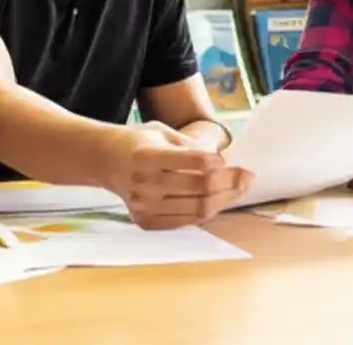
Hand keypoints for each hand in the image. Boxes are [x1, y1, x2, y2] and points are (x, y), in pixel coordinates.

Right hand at [104, 122, 252, 229]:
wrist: (105, 160)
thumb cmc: (138, 142)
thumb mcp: (161, 131)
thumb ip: (190, 145)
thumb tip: (222, 163)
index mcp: (148, 155)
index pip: (196, 162)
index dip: (218, 163)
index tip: (228, 160)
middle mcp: (145, 183)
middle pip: (202, 188)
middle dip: (231, 183)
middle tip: (248, 176)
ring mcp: (144, 205)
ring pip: (198, 209)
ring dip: (224, 200)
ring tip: (238, 189)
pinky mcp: (145, 221)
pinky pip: (186, 222)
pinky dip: (206, 212)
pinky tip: (217, 201)